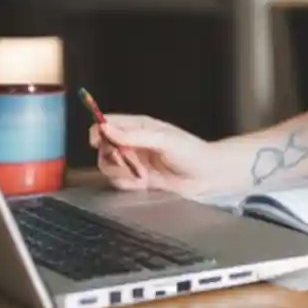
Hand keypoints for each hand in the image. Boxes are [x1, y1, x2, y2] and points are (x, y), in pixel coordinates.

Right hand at [88, 115, 219, 195]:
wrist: (208, 177)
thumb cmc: (192, 152)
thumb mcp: (164, 139)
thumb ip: (134, 135)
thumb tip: (106, 129)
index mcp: (139, 126)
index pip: (107, 123)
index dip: (98, 131)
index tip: (99, 141)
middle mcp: (133, 143)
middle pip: (103, 147)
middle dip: (111, 156)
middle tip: (126, 160)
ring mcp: (135, 162)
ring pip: (109, 166)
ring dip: (120, 172)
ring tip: (140, 173)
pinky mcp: (138, 180)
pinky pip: (120, 182)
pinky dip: (128, 184)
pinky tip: (143, 183)